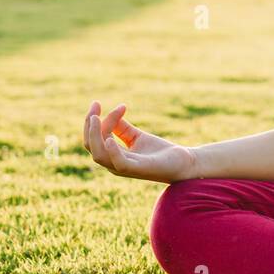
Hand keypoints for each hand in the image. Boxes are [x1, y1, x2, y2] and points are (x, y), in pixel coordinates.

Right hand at [82, 100, 198, 183]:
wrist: (184, 163)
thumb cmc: (160, 152)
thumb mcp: (137, 136)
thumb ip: (122, 128)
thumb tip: (110, 114)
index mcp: (113, 156)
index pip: (96, 137)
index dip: (98, 120)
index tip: (119, 105)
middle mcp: (114, 164)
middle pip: (91, 145)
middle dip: (89, 124)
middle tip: (95, 104)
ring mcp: (125, 168)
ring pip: (98, 155)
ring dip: (94, 135)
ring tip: (96, 117)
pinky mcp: (138, 169)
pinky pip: (118, 163)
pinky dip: (112, 151)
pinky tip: (109, 139)